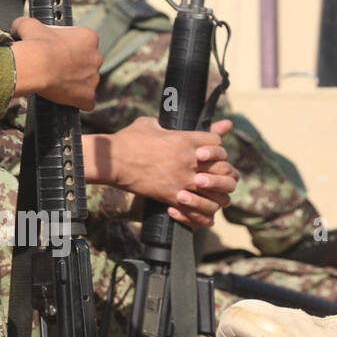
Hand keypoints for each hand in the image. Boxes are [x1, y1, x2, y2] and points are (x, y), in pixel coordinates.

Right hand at [9, 16, 100, 109]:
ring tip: (56, 84)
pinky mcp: (88, 97)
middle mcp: (96, 57)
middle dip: (74, 66)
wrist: (35, 67)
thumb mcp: (28, 25)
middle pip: (87, 63)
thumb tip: (18, 26)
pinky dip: (76, 101)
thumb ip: (26, 23)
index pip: (82, 43)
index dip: (67, 47)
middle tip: (55, 68)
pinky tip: (62, 98)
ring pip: (86, 82)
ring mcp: (94, 78)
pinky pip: (85, 101)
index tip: (55, 51)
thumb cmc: (35, 44)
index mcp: (88, 37)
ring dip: (74, 83)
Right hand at [107, 116, 238, 228]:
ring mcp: (182, 180)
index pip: (218, 143)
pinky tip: (197, 208)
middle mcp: (189, 160)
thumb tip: (168, 124)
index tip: (208, 152)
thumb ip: (166, 124)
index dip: (216, 147)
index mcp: (185, 139)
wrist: (112, 161)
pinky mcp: (172, 197)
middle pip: (224, 168)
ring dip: (217, 193)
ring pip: (218, 192)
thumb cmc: (127, 139)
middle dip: (223, 170)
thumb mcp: (149, 124)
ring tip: (210, 192)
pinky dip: (201, 212)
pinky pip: (199, 210)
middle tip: (213, 173)